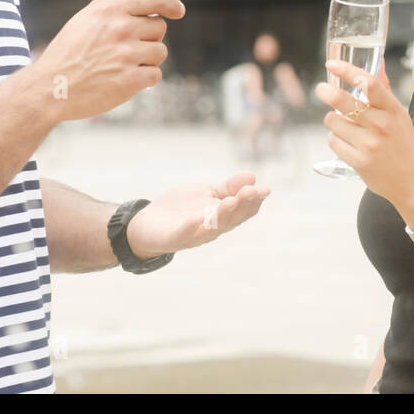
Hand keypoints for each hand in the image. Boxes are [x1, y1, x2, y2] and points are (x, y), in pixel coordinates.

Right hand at [35, 0, 184, 121]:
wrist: (51, 87)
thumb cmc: (67, 51)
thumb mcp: (85, 17)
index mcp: (111, 11)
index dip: (171, 4)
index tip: (178, 10)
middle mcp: (122, 30)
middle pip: (160, 28)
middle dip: (150, 37)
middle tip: (131, 46)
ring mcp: (127, 55)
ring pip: (160, 52)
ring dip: (148, 59)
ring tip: (126, 64)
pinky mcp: (130, 80)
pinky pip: (155, 75)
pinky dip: (145, 79)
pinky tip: (127, 79)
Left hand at [125, 172, 270, 256]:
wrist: (148, 223)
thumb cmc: (182, 208)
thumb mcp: (207, 192)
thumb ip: (228, 186)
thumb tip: (253, 176)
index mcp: (223, 216)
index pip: (244, 211)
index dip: (255, 201)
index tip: (264, 189)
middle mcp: (213, 228)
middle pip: (233, 219)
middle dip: (243, 204)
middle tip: (252, 191)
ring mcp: (195, 235)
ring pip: (214, 227)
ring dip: (223, 215)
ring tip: (231, 200)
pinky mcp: (175, 238)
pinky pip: (185, 233)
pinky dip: (192, 226)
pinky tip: (198, 216)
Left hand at [314, 59, 413, 213]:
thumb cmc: (404, 144)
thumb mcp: (399, 115)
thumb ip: (384, 89)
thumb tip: (378, 62)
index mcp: (393, 110)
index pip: (369, 82)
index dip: (347, 70)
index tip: (331, 64)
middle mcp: (381, 125)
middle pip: (342, 100)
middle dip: (325, 92)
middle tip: (321, 89)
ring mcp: (370, 144)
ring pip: (333, 121)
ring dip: (334, 121)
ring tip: (345, 126)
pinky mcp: (359, 162)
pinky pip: (333, 141)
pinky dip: (336, 139)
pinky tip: (348, 143)